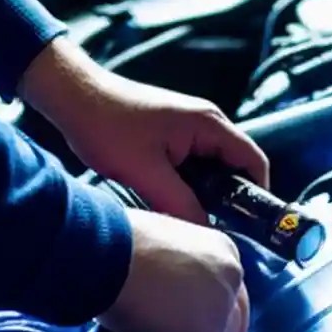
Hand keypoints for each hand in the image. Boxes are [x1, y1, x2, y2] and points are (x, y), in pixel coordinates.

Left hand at [18, 37, 268, 224]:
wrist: (73, 97)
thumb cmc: (108, 127)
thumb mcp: (146, 173)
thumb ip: (180, 204)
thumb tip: (206, 233)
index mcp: (210, 124)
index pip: (253, 162)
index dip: (258, 195)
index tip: (250, 228)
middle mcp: (206, 123)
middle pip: (234, 168)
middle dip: (228, 200)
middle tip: (215, 231)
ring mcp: (188, 128)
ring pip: (210, 170)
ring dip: (203, 194)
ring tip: (190, 221)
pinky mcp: (171, 135)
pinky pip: (191, 166)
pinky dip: (187, 185)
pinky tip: (170, 204)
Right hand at [98, 208, 248, 331]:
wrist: (110, 252)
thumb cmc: (124, 238)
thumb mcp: (166, 239)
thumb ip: (179, 262)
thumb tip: (165, 281)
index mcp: (224, 252)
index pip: (231, 290)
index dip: (215, 309)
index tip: (200, 321)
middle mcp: (232, 282)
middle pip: (233, 323)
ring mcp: (222, 314)